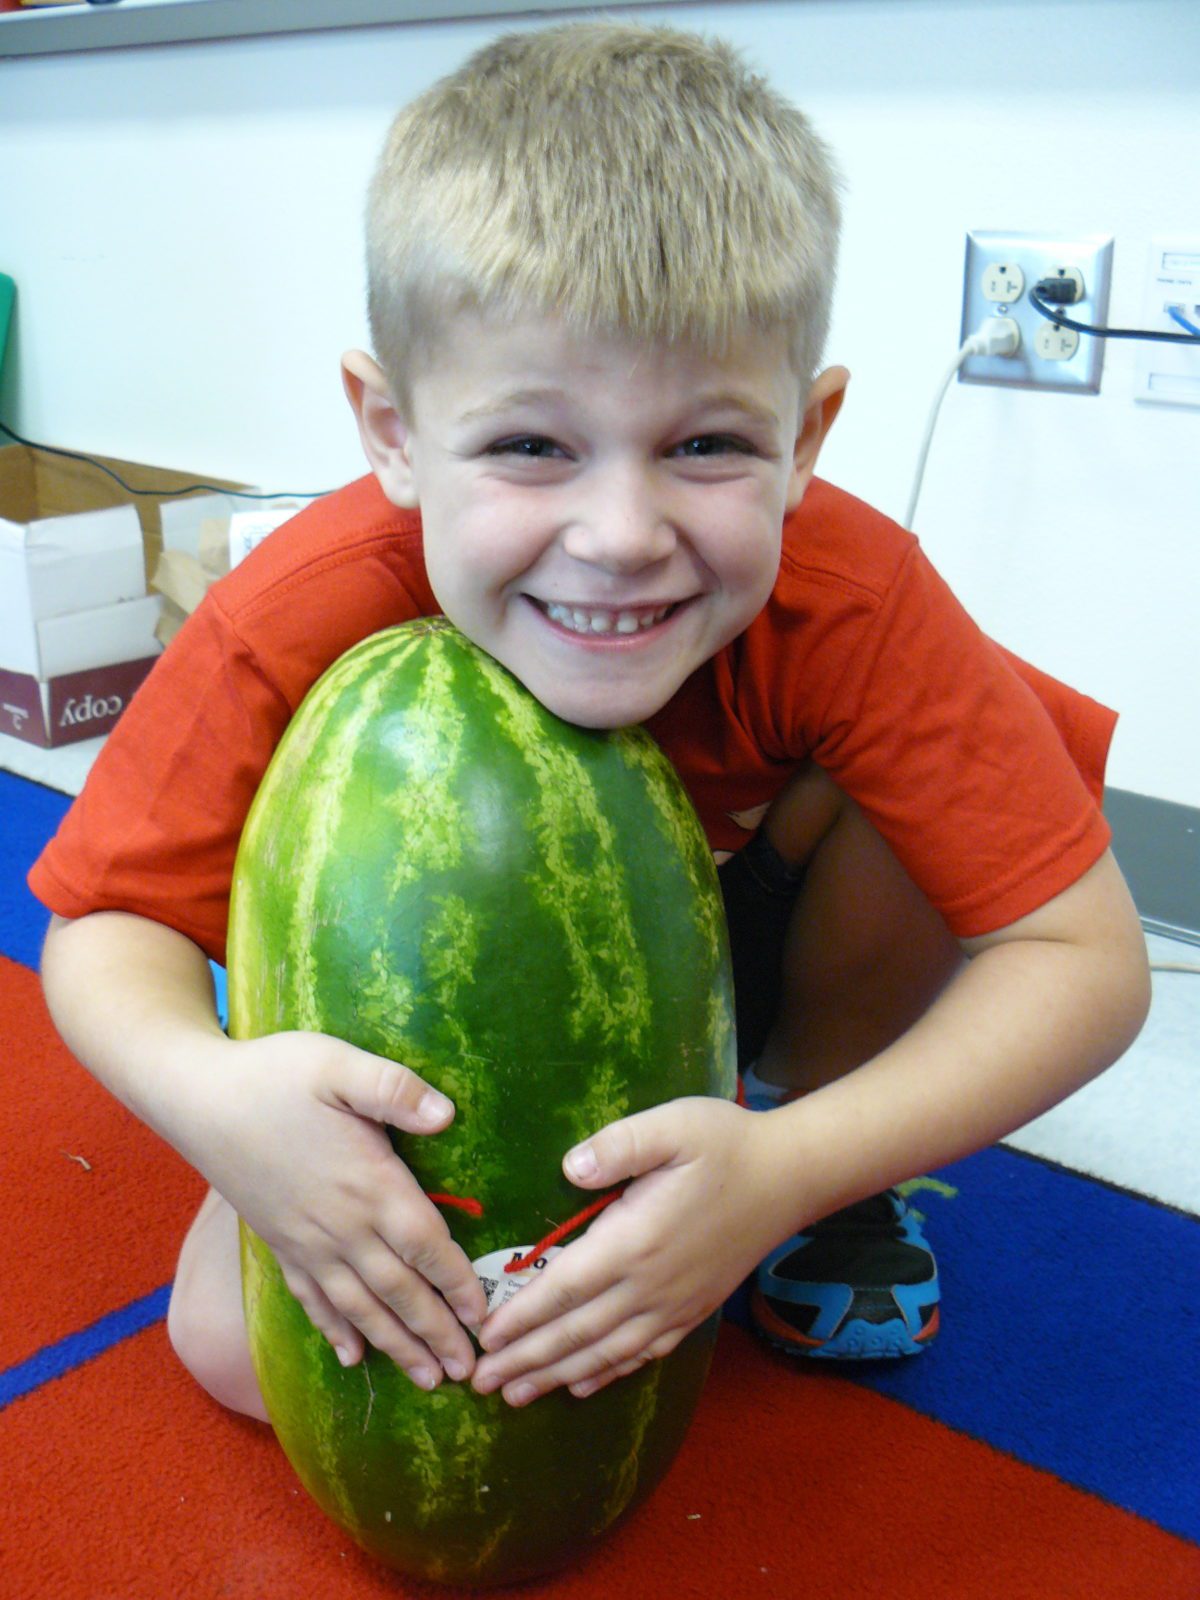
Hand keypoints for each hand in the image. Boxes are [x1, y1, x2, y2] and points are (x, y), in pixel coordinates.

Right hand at [194, 1031, 488, 1387]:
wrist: (197, 1099)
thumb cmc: (274, 1076)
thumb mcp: (339, 1065)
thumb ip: (394, 1090)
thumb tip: (447, 1114)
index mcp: (368, 1183)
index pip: (425, 1246)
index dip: (457, 1284)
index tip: (484, 1318)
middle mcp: (341, 1225)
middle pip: (399, 1291)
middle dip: (436, 1333)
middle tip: (467, 1372)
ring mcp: (306, 1240)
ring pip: (360, 1306)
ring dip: (396, 1345)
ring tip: (426, 1378)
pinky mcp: (278, 1242)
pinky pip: (311, 1298)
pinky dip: (334, 1330)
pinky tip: (352, 1357)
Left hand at [470, 1098, 783, 1405]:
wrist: (789, 1177)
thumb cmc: (724, 1144)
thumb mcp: (671, 1126)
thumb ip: (618, 1145)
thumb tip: (572, 1167)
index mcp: (635, 1241)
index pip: (564, 1289)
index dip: (521, 1317)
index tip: (483, 1339)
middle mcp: (651, 1285)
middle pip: (576, 1333)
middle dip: (525, 1361)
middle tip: (478, 1384)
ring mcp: (674, 1304)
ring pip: (605, 1353)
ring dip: (556, 1377)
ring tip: (515, 1396)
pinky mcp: (692, 1311)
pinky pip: (642, 1354)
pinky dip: (607, 1374)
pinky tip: (582, 1386)